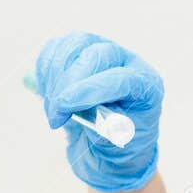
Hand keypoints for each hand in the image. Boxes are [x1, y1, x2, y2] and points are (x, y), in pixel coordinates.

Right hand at [33, 32, 162, 192]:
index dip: (90, 90)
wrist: (108, 147)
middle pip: (96, 54)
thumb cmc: (120, 146)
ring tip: (53, 110)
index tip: (64, 106)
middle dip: (69, 83)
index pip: (120, 78)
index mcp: (147, 84)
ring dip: (55, 75)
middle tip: (55, 115)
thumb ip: (111, 128)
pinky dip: (45, 68)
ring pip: (74, 44)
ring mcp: (102, 52)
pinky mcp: (78, 52)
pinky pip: (56, 48)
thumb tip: (94, 113)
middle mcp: (127, 62)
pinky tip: (48, 93)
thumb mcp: (121, 144)